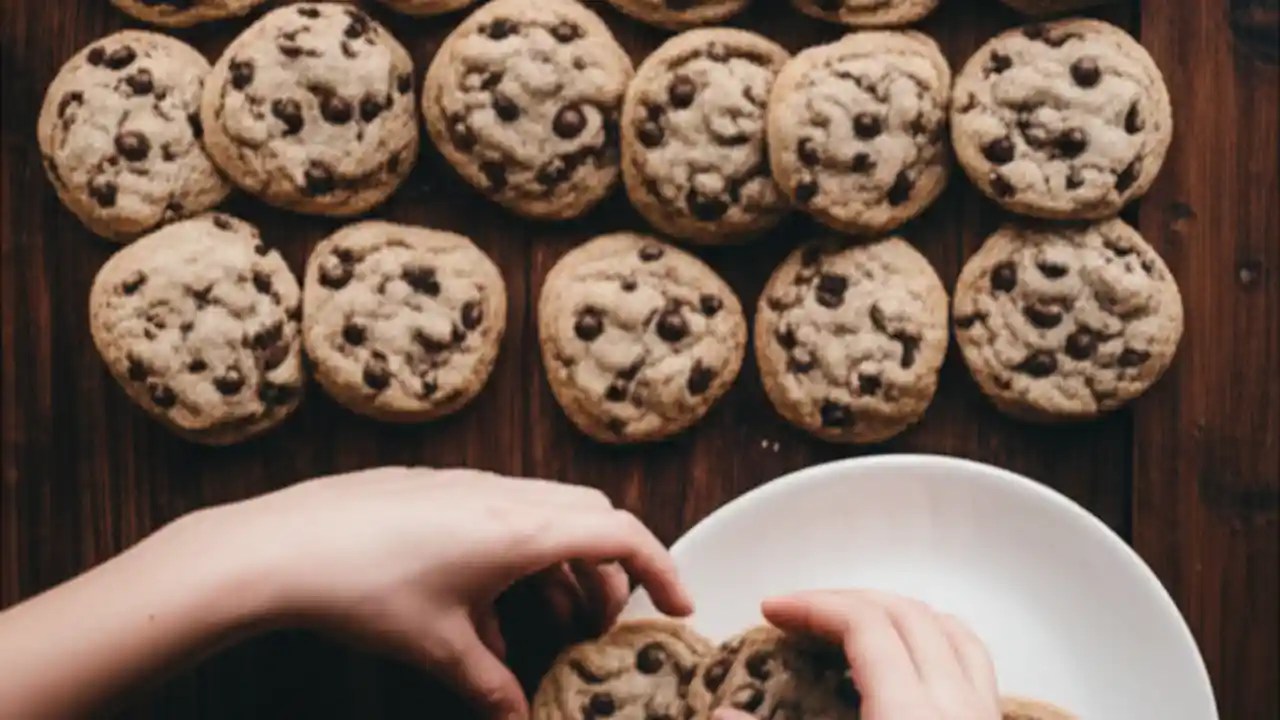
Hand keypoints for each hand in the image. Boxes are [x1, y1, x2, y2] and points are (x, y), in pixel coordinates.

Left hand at [197, 467, 692, 718]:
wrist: (280, 546)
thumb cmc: (364, 589)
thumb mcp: (439, 647)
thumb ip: (492, 685)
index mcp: (522, 529)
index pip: (622, 535)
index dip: (662, 569)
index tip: (678, 608)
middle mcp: (505, 497)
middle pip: (590, 520)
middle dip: (612, 572)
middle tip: (606, 627)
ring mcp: (470, 488)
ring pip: (546, 518)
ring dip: (563, 568)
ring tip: (554, 625)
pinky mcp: (437, 491)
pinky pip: (503, 518)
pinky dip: (520, 560)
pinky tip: (489, 611)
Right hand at [713, 590, 997, 719]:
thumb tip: (718, 714)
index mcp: (908, 713)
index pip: (863, 623)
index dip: (813, 604)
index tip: (772, 609)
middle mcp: (957, 707)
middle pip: (907, 615)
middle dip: (848, 601)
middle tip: (801, 613)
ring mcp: (985, 719)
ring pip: (953, 635)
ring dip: (900, 616)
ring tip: (856, 626)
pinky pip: (976, 669)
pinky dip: (938, 648)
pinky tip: (909, 673)